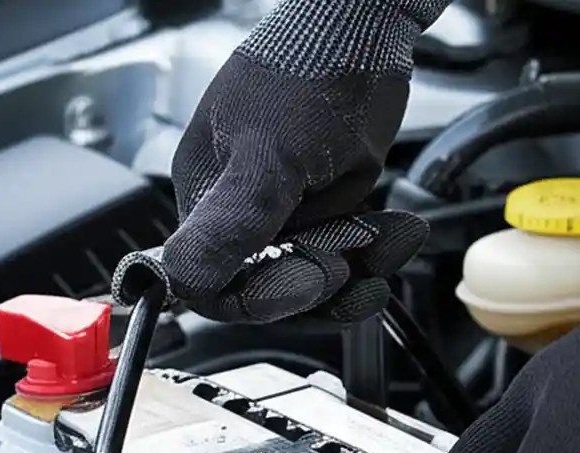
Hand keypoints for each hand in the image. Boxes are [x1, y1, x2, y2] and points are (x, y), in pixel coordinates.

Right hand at [155, 0, 447, 323]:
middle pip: (273, 286)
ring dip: (362, 267)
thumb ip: (233, 223)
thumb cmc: (314, 71)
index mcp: (210, 196)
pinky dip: (377, 248)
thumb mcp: (272, 155)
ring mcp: (286, 204)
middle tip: (356, 254)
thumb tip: (181, 281)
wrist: (369, 25)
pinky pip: (347, 249)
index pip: (216, 283)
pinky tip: (399, 232)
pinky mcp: (325, 199)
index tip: (312, 283)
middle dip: (324, 280)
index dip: (263, 297)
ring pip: (318, 273)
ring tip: (392, 239)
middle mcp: (241, 207)